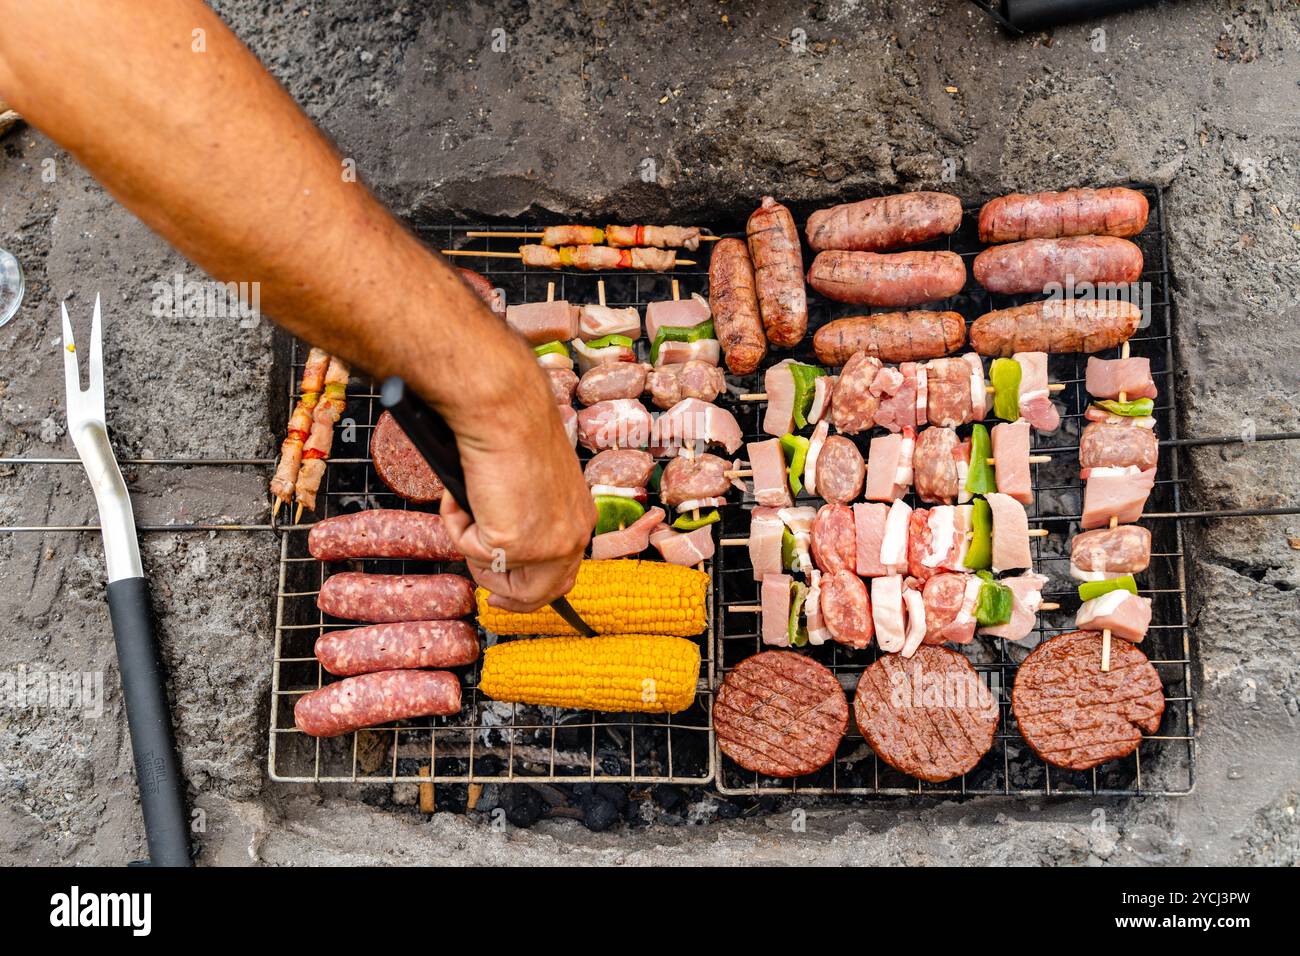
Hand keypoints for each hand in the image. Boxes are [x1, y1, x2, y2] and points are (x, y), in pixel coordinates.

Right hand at [439, 392, 593, 612]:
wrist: (505, 411)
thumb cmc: (514, 432)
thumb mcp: (533, 485)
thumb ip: (529, 517)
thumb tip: (502, 543)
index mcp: (580, 519)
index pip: (563, 574)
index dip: (532, 591)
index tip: (503, 592)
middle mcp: (572, 537)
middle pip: (539, 593)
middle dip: (501, 588)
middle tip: (482, 585)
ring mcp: (545, 545)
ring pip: (496, 574)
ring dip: (471, 547)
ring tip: (465, 506)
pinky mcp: (514, 544)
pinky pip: (469, 549)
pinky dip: (456, 522)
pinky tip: (463, 492)